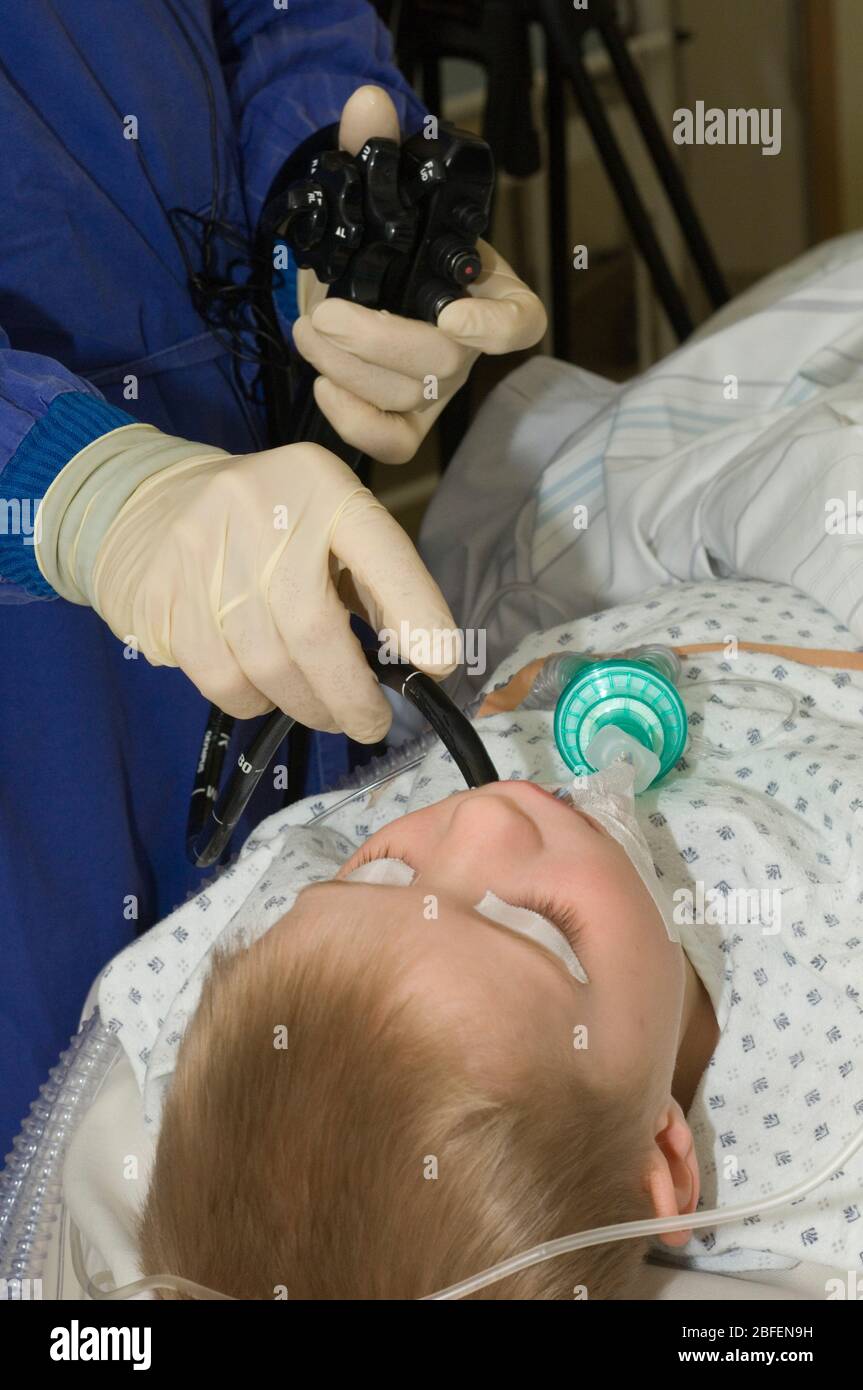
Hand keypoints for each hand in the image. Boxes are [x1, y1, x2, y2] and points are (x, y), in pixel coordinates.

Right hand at [38, 431, 457, 741]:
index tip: (441, 666)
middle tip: (370, 723)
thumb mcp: (330, 526)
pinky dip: (254, 702)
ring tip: (321, 709)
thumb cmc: (268, 525)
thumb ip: (377, 582)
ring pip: (268, 668)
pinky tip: (265, 689)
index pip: (379, 551)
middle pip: (315, 631)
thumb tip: (426, 663)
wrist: (149, 503)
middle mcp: (260, 513)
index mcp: (320, 487)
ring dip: (306, 706)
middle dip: (351, 695)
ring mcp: (202, 556)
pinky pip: (223, 681)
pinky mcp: (162, 599)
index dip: (415, 612)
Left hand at [292, 85, 547, 463]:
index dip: (494, 328)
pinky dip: (356, 423)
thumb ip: (377, 148)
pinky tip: (322, 385)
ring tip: (307, 331)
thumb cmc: (386, 240)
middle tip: (324, 316)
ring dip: (348, 369)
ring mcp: (437, 390)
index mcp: (485, 291)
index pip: (520, 321)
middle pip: (445, 365)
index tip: (451, 316)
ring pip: (408, 399)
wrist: (356, 277)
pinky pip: (393, 443)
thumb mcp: (381, 192)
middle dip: (378, 342)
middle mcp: (468, 348)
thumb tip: (368, 105)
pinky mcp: (402, 419)